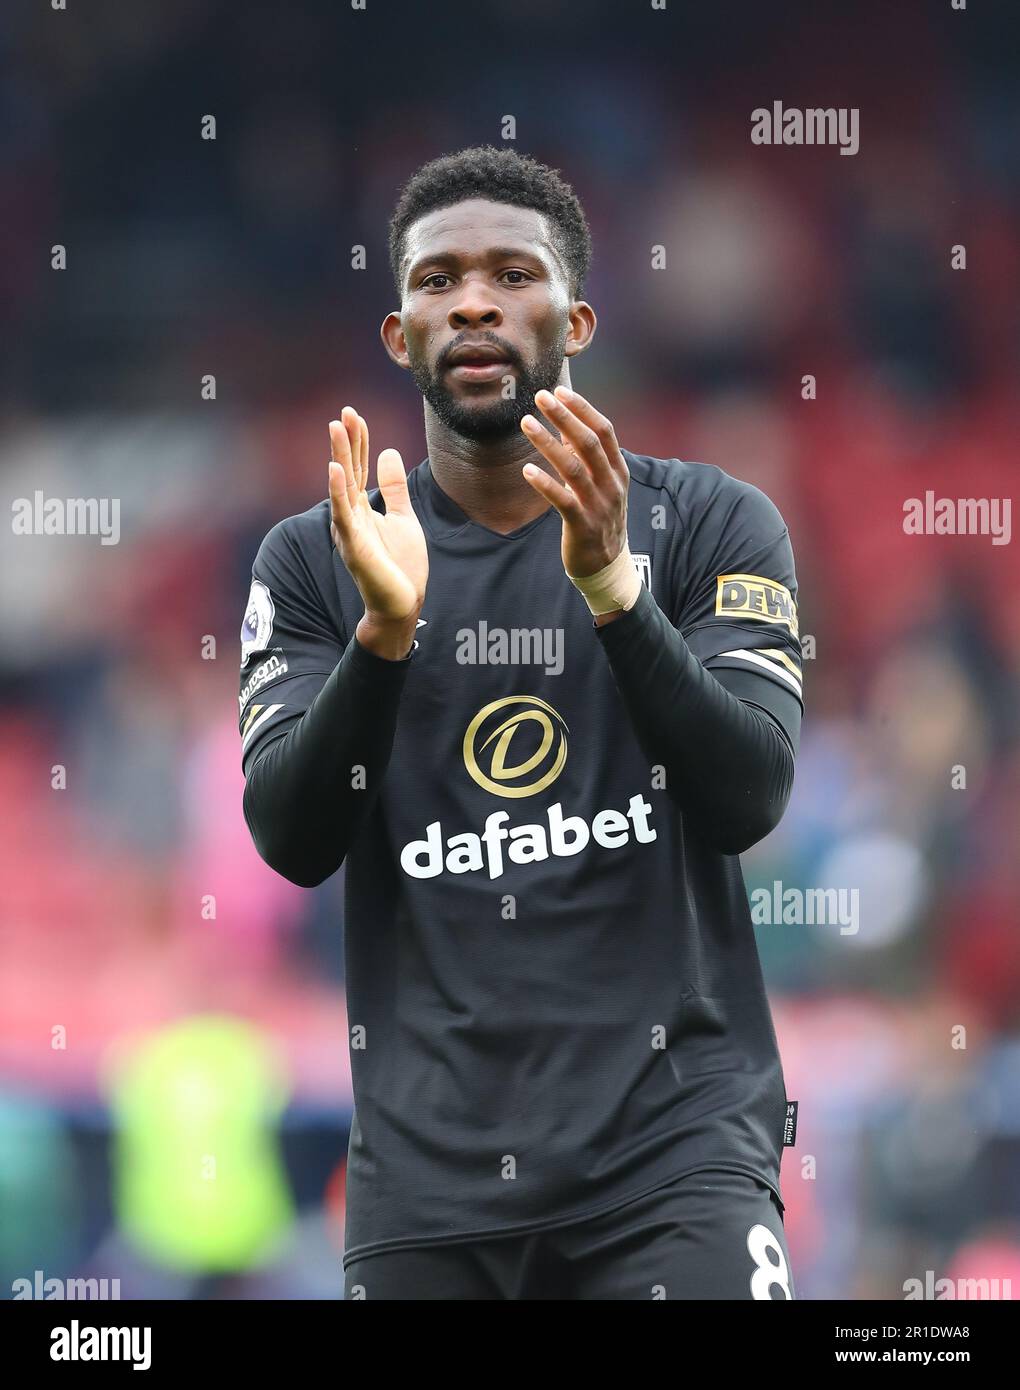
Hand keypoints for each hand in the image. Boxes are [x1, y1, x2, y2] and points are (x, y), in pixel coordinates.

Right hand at [328, 408, 427, 653]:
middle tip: (344, 412)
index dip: (358, 441)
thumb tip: (388, 452)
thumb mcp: (403, 518)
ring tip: (336, 428)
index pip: (358, 467)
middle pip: (348, 471)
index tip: (355, 414)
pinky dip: (338, 492)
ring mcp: (350, 531)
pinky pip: (343, 515)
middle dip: (346, 441)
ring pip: (343, 487)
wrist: (402, 604)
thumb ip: (394, 488)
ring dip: (339, 456)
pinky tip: (336, 469)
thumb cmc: (400, 566)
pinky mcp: (354, 547)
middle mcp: (350, 516)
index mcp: (362, 508)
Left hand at [519, 386, 629, 580]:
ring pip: (573, 468)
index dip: (582, 409)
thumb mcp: (601, 485)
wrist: (607, 566)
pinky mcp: (582, 526)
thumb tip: (566, 425)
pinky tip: (527, 470)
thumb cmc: (599, 518)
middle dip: (564, 417)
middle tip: (541, 397)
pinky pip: (562, 501)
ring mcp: (598, 506)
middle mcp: (611, 485)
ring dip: (548, 443)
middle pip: (589, 443)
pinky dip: (544, 484)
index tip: (560, 391)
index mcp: (618, 471)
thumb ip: (586, 457)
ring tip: (526, 423)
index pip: (604, 431)